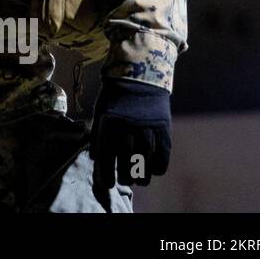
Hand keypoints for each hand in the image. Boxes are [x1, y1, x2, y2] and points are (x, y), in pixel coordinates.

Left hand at [89, 77, 171, 192]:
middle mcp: (128, 124)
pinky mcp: (163, 125)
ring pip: (145, 156)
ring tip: (139, 181)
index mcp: (109, 121)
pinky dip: (159, 163)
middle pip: (126, 157)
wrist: (138, 74)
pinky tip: (155, 171)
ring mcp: (147, 125)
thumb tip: (96, 158)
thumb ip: (98, 134)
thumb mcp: (101, 111)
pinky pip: (163, 150)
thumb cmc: (115, 96)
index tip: (107, 184)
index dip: (106, 171)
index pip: (106, 152)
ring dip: (142, 173)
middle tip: (123, 181)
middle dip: (124, 174)